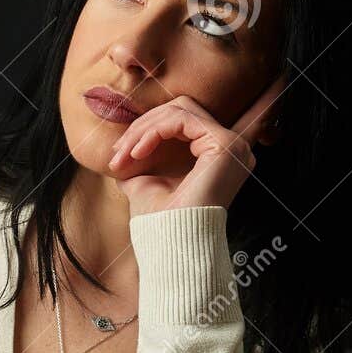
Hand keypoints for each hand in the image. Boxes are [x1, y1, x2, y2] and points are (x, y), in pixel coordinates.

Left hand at [106, 72, 286, 218]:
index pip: (181, 120)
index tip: (118, 154)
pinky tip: (137, 153)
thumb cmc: (161, 220)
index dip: (147, 129)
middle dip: (143, 126)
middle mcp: (232, 148)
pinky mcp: (225, 145)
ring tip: (125, 154)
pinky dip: (153, 131)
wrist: (170, 243)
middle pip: (181, 109)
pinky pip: (181, 118)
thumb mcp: (145, 181)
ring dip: (144, 128)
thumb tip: (122, 149)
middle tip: (118, 153)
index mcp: (218, 155)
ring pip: (180, 109)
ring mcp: (233, 145)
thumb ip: (141, 160)